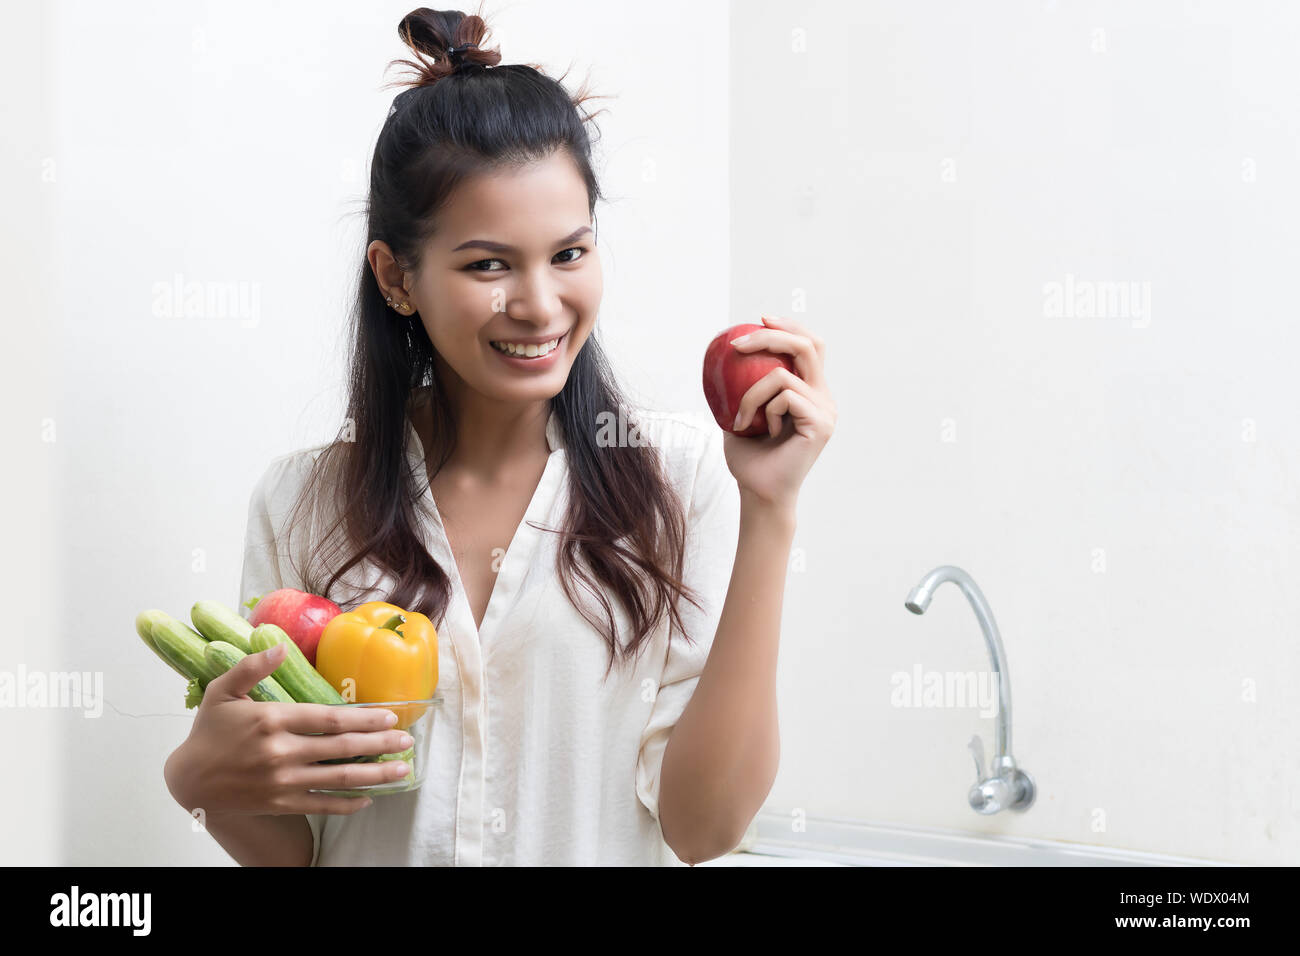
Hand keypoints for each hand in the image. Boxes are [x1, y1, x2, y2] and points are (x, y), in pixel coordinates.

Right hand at [163, 642, 415, 816]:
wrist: (189, 780)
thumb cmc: (209, 731)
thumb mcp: (222, 691)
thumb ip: (252, 667)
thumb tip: (278, 644)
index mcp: (271, 721)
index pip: (329, 719)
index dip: (363, 719)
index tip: (390, 716)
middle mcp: (280, 752)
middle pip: (342, 748)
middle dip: (380, 744)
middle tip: (407, 741)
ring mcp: (282, 781)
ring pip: (338, 779)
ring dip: (375, 774)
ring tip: (401, 769)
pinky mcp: (280, 804)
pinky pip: (321, 805)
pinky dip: (347, 804)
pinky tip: (369, 798)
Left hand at [722, 314, 836, 510]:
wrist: (759, 493)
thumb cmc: (749, 459)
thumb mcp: (740, 414)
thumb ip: (742, 387)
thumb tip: (725, 354)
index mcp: (811, 393)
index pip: (810, 346)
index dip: (788, 327)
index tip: (759, 319)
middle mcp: (824, 398)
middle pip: (809, 345)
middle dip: (772, 335)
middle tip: (739, 342)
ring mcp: (826, 410)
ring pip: (785, 374)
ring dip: (751, 392)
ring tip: (740, 419)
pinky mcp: (821, 423)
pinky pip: (784, 396)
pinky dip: (764, 410)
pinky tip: (762, 433)